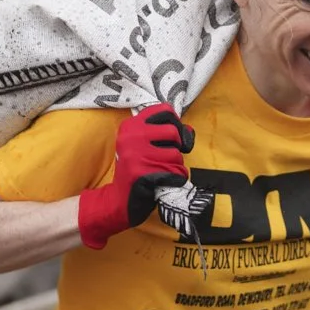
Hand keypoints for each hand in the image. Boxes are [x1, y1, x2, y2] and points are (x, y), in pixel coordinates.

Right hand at [77, 104, 194, 248]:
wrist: (120, 199)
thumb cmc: (137, 169)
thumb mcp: (144, 145)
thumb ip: (164, 133)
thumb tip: (188, 131)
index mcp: (130, 125)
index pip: (164, 110)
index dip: (174, 124)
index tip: (170, 137)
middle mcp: (130, 136)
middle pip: (173, 132)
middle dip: (176, 147)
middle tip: (166, 159)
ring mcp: (135, 154)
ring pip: (175, 154)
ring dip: (175, 166)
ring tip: (161, 173)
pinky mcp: (142, 172)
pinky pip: (174, 172)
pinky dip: (175, 179)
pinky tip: (163, 183)